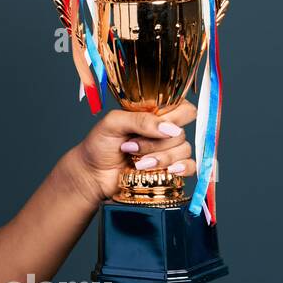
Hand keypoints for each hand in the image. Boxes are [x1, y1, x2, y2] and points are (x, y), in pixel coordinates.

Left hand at [69, 98, 198, 202]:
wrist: (92, 174)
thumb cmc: (99, 145)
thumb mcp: (112, 124)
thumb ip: (140, 120)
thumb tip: (170, 128)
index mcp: (154, 115)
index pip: (183, 108)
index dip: (175, 117)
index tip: (155, 126)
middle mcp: (163, 132)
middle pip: (181, 133)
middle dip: (156, 143)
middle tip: (132, 147)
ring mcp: (168, 151)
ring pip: (184, 151)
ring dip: (160, 158)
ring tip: (137, 163)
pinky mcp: (170, 170)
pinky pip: (190, 167)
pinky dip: (182, 168)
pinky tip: (168, 170)